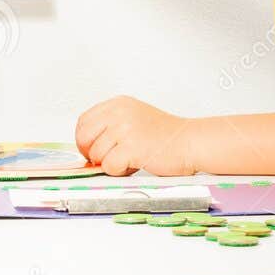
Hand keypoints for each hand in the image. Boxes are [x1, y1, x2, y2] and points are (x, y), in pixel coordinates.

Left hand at [75, 95, 197, 176]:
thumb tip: (88, 146)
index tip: (92, 149)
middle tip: (108, 159)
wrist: (191, 141)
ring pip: (96, 155)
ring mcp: (124, 129)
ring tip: (130, 159)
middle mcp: (119, 113)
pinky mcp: (131, 147)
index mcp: (118, 103)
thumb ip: (111, 126)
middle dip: (92, 153)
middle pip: (83, 137)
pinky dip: (120, 171)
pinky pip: (109, 167)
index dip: (84, 140)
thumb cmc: (167, 135)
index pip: (83, 121)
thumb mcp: (134, 118)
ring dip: (110, 164)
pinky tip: (135, 165)